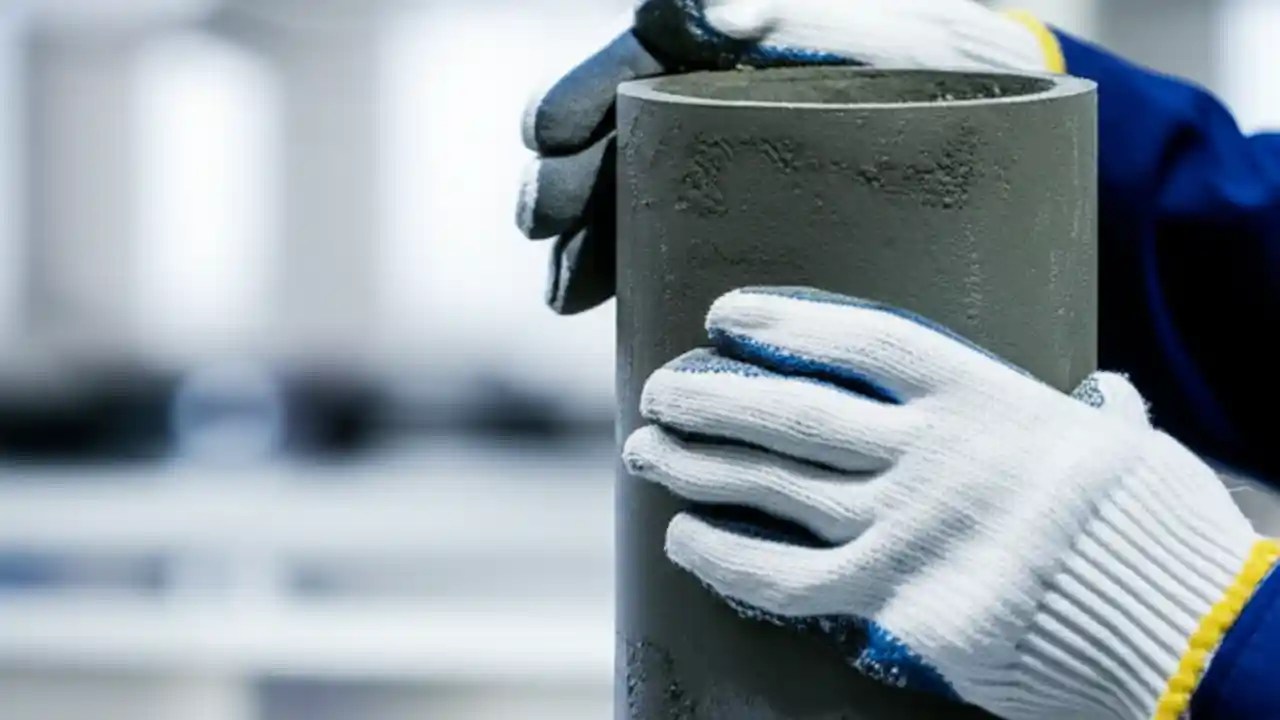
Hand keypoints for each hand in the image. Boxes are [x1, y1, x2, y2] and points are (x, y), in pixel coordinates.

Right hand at [516, 1, 1062, 313]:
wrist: (1009, 154)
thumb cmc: (958, 83)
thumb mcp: (893, 44)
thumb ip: (802, 21)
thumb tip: (703, 13)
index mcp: (738, 42)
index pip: (634, 61)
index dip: (578, 95)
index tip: (547, 137)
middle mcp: (719, 101)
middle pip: (615, 133)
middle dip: (567, 176)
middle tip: (541, 222)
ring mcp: (724, 168)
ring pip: (627, 195)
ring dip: (582, 239)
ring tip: (562, 291)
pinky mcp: (737, 225)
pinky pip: (664, 242)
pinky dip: (623, 271)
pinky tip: (596, 305)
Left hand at [622, 287, 1263, 719]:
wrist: (1182, 631)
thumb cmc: (1152, 531)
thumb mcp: (1121, 446)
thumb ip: (1086, 413)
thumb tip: (1100, 393)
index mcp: (981, 398)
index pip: (857, 344)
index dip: (783, 322)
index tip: (725, 315)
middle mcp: (931, 455)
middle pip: (791, 414)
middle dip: (710, 398)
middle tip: (656, 390)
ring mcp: (907, 528)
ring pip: (771, 488)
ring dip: (696, 467)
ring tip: (645, 452)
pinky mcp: (896, 603)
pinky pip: (785, 578)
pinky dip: (725, 557)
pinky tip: (685, 539)